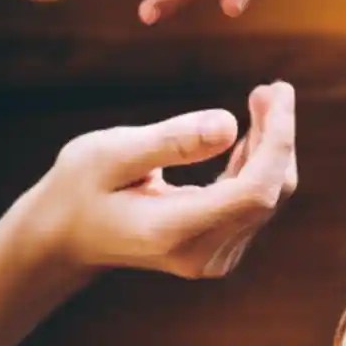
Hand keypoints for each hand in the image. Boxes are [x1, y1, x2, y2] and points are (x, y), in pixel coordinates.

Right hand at [19, 81, 297, 277]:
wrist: (66, 237)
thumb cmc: (80, 188)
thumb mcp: (109, 154)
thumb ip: (171, 141)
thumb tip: (230, 124)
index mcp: (174, 232)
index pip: (253, 192)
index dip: (277, 141)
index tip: (277, 91)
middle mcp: (203, 254)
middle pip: (269, 192)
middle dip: (279, 136)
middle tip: (273, 87)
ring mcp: (216, 258)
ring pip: (269, 197)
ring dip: (273, 146)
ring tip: (264, 97)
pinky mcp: (221, 248)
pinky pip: (256, 203)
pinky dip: (260, 163)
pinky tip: (251, 132)